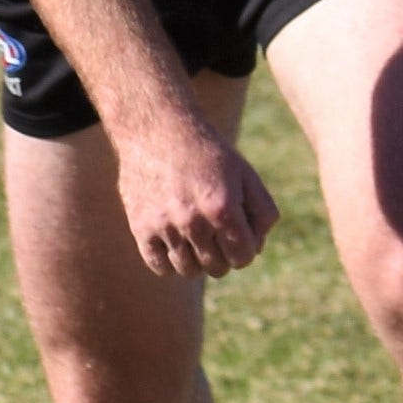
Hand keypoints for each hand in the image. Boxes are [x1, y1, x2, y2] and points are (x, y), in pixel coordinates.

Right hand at [112, 115, 277, 280]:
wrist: (159, 132)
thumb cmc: (209, 155)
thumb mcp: (246, 175)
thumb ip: (262, 212)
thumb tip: (257, 248)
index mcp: (222, 208)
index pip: (243, 257)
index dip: (247, 251)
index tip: (242, 238)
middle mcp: (192, 221)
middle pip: (217, 268)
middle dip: (225, 256)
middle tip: (220, 235)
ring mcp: (163, 226)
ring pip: (189, 270)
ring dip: (199, 261)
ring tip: (200, 238)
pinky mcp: (140, 228)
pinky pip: (160, 266)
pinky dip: (172, 262)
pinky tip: (178, 244)